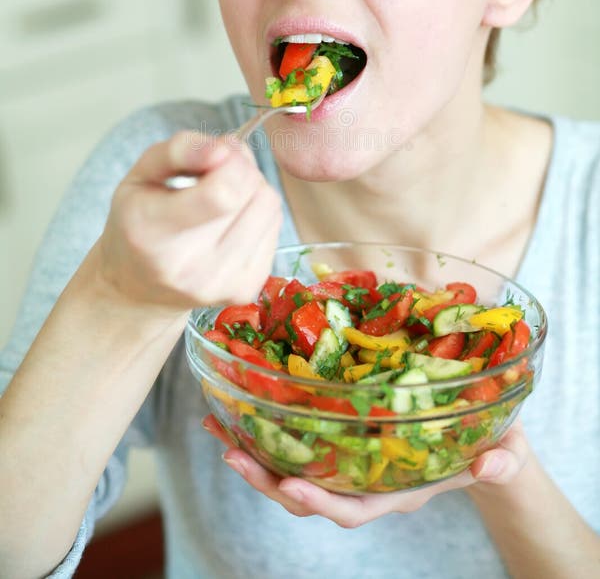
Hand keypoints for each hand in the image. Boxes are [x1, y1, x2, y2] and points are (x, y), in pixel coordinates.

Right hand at [95, 131, 281, 312]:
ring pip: (270, 206)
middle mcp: (189, 267)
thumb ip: (179, 150)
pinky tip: (231, 221)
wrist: (139, 287)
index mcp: (152, 232)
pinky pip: (275, 226)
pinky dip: (258, 213)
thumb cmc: (139, 223)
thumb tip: (224, 148)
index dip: (229, 160)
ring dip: (252, 190)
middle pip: (252, 193)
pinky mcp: (245, 290)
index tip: (215, 154)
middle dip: (240, 169)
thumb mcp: (141, 174)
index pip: (222, 193)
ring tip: (222, 197)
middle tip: (215, 175)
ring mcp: (220, 283)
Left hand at [203, 415, 528, 526]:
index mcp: (400, 489)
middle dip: (268, 478)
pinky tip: (246, 410)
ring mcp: (355, 464)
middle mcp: (369, 482)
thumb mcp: (505, 453)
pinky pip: (303, 444)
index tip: (288, 485)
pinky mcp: (348, 440)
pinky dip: (271, 431)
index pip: (353, 507)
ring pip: (297, 471)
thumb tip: (494, 463)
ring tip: (220, 429)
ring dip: (257, 454)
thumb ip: (502, 462)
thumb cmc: (495, 448)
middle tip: (231, 453)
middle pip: (310, 494)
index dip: (320, 501)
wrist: (487, 445)